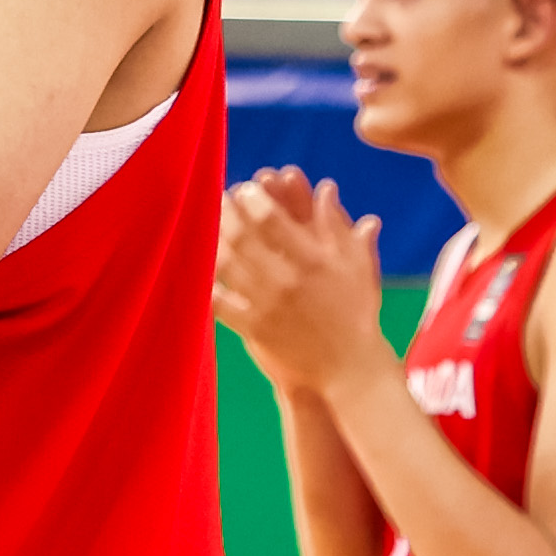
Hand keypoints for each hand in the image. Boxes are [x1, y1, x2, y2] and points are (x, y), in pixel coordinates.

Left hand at [214, 167, 388, 397]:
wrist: (350, 368)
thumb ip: (336, 226)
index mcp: (313, 261)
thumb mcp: (357, 266)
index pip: (272, 219)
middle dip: (226, 213)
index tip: (245, 188)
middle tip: (217, 199)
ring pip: (226, 266)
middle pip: (242, 238)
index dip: (253, 199)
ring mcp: (268, 306)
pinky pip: (221, 304)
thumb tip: (325, 187)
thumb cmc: (357, 312)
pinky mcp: (255, 330)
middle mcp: (287, 281)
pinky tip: (198, 267)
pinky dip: (207, 284)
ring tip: (205, 225)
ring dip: (211, 240)